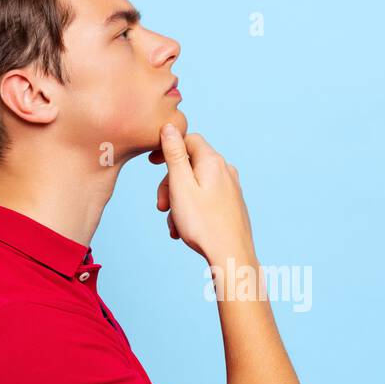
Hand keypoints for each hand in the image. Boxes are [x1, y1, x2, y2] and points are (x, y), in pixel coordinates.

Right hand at [152, 124, 252, 258]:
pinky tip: (184, 230)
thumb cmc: (203, 224)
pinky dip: (191, 211)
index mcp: (213, 162)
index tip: (152, 162)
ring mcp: (231, 188)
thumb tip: (170, 127)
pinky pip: (205, 200)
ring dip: (179, 202)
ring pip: (195, 186)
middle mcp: (226, 171)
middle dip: (170, 184)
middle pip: (190, 165)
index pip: (188, 139)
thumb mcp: (181, 185)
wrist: (231, 256)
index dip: (167, 147)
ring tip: (174, 225)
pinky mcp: (232, 205)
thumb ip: (174, 154)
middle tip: (161, 206)